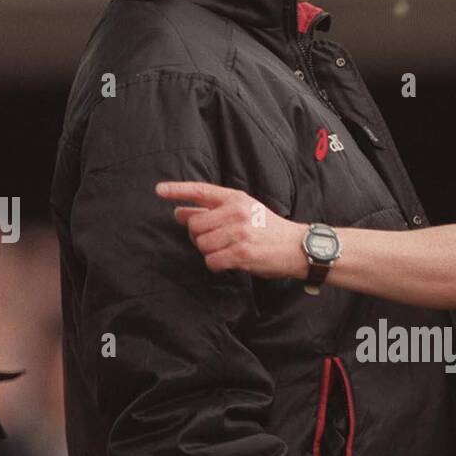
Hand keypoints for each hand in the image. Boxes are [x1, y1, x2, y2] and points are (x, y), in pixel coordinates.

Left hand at [155, 181, 307, 280]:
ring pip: (202, 245)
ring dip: (209, 252)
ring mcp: (238, 232)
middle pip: (195, 225)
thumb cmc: (268, 229)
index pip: (200, 190)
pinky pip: (212, 261)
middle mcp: (236, 212)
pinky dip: (216, 265)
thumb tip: (179, 213)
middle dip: (199, 237)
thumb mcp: (243, 212)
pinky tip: (228, 262)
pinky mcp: (241, 252)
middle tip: (214, 241)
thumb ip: (212, 211)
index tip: (159, 190)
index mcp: (235, 198)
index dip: (178, 190)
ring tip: (226, 251)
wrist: (296, 247)